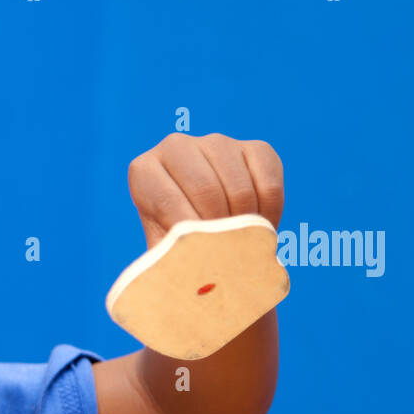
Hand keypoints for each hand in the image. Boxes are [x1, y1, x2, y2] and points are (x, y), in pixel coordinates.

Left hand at [127, 133, 283, 248]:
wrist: (206, 235)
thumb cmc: (177, 246)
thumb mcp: (163, 253)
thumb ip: (169, 255)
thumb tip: (187, 270)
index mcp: (144, 170)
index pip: (167, 200)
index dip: (188, 234)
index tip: (200, 256)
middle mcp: (177, 147)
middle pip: (206, 189)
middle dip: (218, 228)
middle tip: (224, 254)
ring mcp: (217, 143)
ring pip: (240, 189)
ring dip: (244, 225)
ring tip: (239, 245)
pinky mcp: (256, 148)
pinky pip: (270, 185)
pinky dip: (269, 215)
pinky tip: (258, 230)